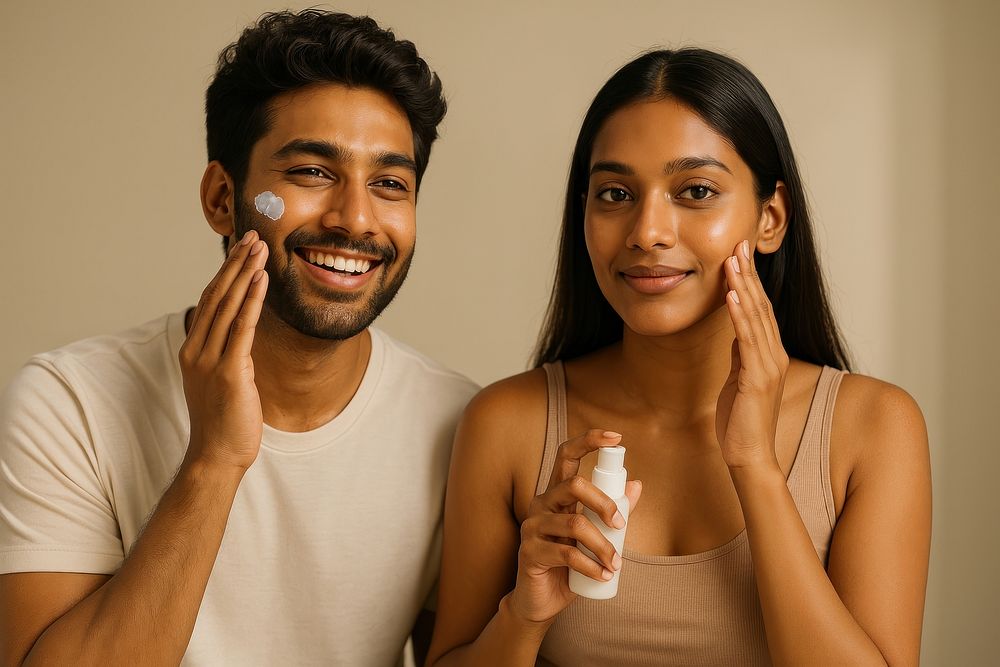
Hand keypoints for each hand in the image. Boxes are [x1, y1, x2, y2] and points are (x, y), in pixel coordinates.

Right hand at [179, 230, 269, 471]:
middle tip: (252, 235)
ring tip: (259, 247)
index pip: (209, 300)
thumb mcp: (225, 379)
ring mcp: (210, 360)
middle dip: (235, 263)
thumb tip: (245, 332)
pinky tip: (262, 279)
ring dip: (244, 273)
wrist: (217, 455)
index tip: (240, 248)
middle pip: (216, 295)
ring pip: (227, 306)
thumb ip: (230, 353)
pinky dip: (252, 300)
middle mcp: (197, 349)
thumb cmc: (225, 421)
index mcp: (193, 349)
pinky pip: (242, 328)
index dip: (225, 272)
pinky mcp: (229, 371)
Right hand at [508, 430, 641, 624]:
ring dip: (603, 545)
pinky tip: (603, 576)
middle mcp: (541, 503)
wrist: (541, 601)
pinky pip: (566, 554)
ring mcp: (532, 526)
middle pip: (573, 484)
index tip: (615, 436)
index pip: (567, 455)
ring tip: (616, 564)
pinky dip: (591, 566)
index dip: (589, 441)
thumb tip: (636, 485)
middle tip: (621, 526)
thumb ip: (614, 512)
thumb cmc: (570, 565)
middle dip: (604, 503)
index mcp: (557, 494)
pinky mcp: (529, 551)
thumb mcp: (596, 536)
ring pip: (574, 523)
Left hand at [716, 239, 788, 469]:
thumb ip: (741, 355)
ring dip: (744, 286)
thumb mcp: (738, 380)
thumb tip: (736, 332)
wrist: (750, 455)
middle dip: (748, 273)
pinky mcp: (757, 378)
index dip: (750, 281)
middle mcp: (773, 355)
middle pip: (761, 306)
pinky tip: (732, 295)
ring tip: (733, 260)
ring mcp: (768, 366)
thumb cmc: (741, 422)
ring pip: (756, 317)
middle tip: (739, 244)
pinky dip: (740, 315)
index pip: (760, 309)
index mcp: (769, 355)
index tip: (740, 255)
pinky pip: (748, 340)